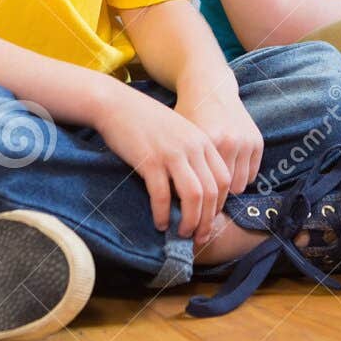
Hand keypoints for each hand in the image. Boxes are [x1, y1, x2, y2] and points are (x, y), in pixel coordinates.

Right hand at [88, 80, 234, 244]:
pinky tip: (159, 223)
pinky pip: (163, 195)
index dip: (220, 204)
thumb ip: (191, 155)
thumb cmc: (145, 121)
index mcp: (202, 140)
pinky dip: (163, 213)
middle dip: (208, 220)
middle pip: (212, 191)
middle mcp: (192, 147)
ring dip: (190, 221)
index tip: (210, 219)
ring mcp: (172, 154)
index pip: (224, 179)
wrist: (116, 104)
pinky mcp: (150, 161)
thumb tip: (196, 192)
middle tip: (199, 236)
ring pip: (193, 196)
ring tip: (183, 233)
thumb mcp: (178, 132)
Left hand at [173, 70, 263, 220]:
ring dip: (226, 192)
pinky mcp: (257, 141)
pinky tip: (225, 175)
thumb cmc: (185, 117)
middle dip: (212, 208)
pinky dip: (239, 179)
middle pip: (223, 191)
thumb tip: (170, 209)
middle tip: (202, 217)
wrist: (209, 88)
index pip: (203, 188)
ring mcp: (245, 141)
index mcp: (206, 141)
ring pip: (238, 187)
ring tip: (212, 192)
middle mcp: (229, 141)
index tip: (186, 221)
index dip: (194, 208)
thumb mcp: (176, 139)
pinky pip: (250, 176)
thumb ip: (175, 169)